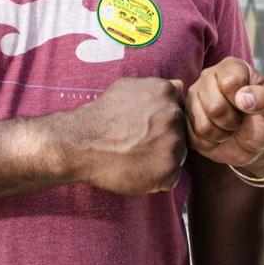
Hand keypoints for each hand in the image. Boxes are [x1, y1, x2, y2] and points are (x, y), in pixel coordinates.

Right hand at [59, 77, 185, 193]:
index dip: (162, 120)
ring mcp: (173, 143)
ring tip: (138, 157)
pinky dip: (158, 178)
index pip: (179, 109)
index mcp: (167, 92)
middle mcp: (174, 115)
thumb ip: (155, 87)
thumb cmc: (102, 115)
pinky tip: (139, 170)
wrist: (82, 143)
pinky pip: (172, 177)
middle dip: (165, 138)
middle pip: (181, 131)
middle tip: (140, 144)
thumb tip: (180, 86)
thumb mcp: (127, 87)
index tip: (145, 127)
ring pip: (179, 154)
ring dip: (163, 157)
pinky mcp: (168, 170)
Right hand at [185, 58, 263, 171]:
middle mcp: (207, 77)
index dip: (242, 101)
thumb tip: (243, 99)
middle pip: (214, 107)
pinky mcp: (186, 118)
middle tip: (239, 120)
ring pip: (202, 125)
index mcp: (231, 67)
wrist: (256, 142)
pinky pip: (194, 137)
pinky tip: (218, 135)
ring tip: (229, 128)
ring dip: (221, 134)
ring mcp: (193, 98)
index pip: (229, 83)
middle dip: (232, 121)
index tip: (249, 105)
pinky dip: (211, 142)